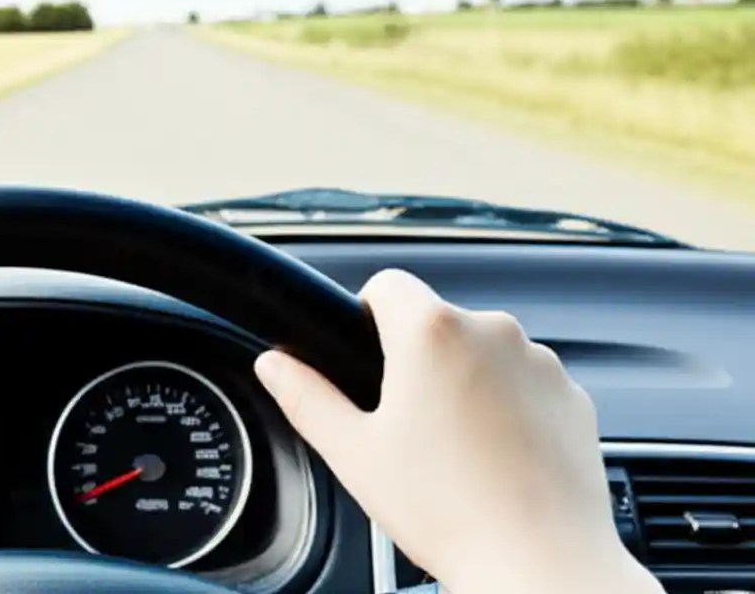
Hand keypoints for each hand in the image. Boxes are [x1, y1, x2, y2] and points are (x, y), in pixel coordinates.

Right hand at [254, 269, 661, 593]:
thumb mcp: (353, 453)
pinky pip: (526, 385)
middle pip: (436, 323)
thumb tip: (274, 365)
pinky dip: (509, 409)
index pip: (387, 285)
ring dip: (465, 384)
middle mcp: (493, 332)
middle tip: (405, 427)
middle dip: (417, 362)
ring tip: (454, 452)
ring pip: (483, 354)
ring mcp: (540, 363)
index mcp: (432, 333)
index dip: (366, 316)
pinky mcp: (573, 396)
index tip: (366, 358)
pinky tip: (495, 460)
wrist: (539, 563)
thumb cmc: (449, 512)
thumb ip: (306, 396)